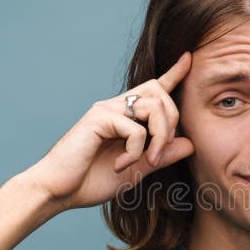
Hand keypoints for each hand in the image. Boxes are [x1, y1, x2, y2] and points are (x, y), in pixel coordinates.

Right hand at [26, 52, 193, 211]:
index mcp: (126, 115)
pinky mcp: (98, 118)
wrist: (59, 191)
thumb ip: (162, 156)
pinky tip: (121, 165)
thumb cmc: (92, 180)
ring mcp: (106, 109)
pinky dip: (135, 151)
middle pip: (160, 94)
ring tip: (148, 161)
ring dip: (159, 137)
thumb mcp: (137, 169)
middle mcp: (117, 106)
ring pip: (153, 106)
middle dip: (172, 123)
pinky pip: (134, 129)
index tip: (189, 58)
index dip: (173, 74)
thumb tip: (190, 144)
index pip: (154, 89)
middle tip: (160, 155)